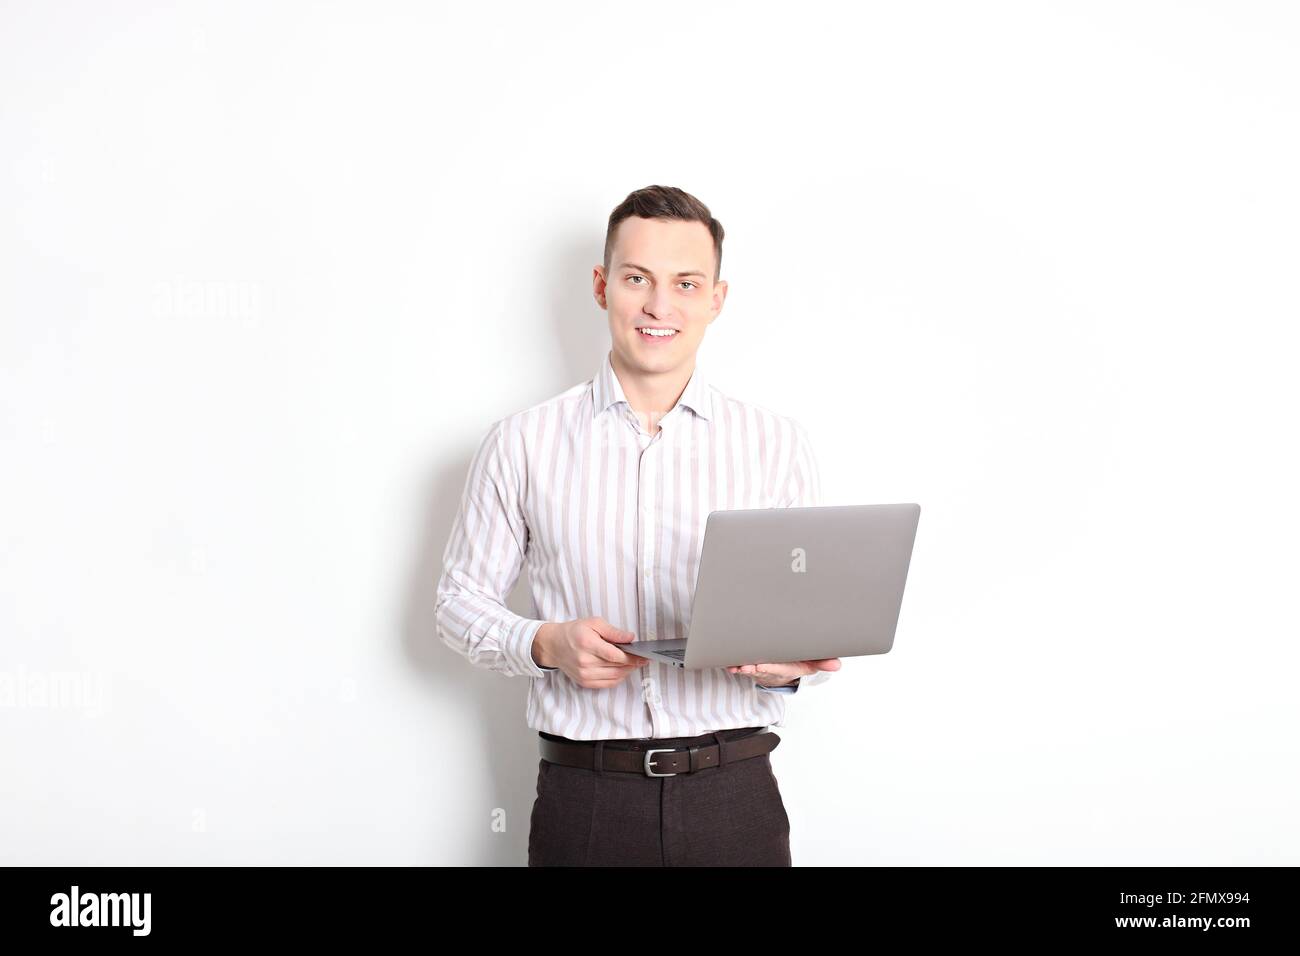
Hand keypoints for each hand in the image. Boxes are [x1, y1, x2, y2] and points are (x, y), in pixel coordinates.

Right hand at [533, 616, 649, 688]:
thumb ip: (613, 631)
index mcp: (587, 644)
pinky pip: (607, 684)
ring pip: (614, 677)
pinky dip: (618, 678)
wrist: (554, 645)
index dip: (632, 657)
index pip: (615, 656)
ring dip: (627, 672)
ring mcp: (584, 674)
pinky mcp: (584, 682)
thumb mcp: (593, 623)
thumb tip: (631, 637)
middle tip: (642, 659)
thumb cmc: (574, 632)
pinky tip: (622, 671)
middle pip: (616, 667)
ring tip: (633, 664)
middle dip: (633, 664)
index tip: (643, 656)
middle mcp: (585, 662)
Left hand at [726, 658, 840, 686]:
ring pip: (747, 666)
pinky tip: (725, 659)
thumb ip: (823, 662)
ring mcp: (757, 666)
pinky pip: (739, 662)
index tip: (757, 666)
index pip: (775, 668)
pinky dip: (732, 661)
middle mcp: (769, 667)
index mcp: (784, 667)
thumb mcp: (811, 664)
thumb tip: (837, 664)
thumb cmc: (796, 663)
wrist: (782, 671)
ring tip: (732, 665)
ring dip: (738, 666)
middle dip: (750, 668)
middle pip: (758, 668)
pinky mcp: (748, 661)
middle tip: (742, 666)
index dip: (766, 668)